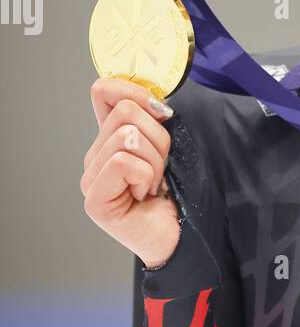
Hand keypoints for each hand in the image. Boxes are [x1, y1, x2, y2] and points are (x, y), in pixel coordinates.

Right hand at [81, 77, 180, 268]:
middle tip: (160, 168)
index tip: (162, 113)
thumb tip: (156, 101)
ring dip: (155, 161)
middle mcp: (95, 156)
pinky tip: (145, 195)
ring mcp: (90, 178)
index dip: (136, 92)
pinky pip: (124, 162)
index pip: (104, 90)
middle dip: (157, 138)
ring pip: (127, 137)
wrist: (181, 236)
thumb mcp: (170, 146)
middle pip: (125, 112)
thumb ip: (155, 119)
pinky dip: (146, 177)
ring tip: (153, 184)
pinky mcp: (94, 198)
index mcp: (110, 138)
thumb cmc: (178, 193)